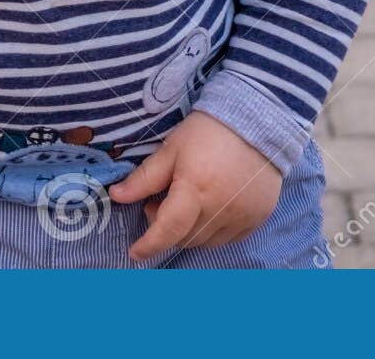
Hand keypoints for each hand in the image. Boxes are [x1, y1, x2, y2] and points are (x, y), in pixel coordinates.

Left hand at [107, 110, 281, 260]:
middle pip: (185, 239)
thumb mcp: (171, 150)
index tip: (135, 253)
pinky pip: (228, 238)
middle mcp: (221, 210)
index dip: (149, 245)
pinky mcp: (258, 218)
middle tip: (160, 203)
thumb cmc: (207, 132)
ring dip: (188, 232)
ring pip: (206, 242)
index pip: (168, 230)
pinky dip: (212, 231)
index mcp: (195, 190)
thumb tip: (116, 196)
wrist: (256, 122)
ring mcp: (243, 217)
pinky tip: (208, 208)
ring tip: (185, 203)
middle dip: (166, 228)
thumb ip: (144, 178)